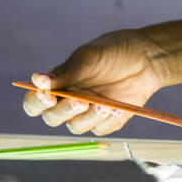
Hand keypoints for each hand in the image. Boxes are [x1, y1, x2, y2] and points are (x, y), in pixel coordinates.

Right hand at [21, 29, 171, 136]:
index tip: (48, 96)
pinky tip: (118, 107)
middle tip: (80, 100)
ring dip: (88, 117)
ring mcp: (88, 113)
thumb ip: (65, 72)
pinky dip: (107, 120)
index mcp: (58, 84)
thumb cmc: (113, 52)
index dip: (37, 103)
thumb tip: (37, 80)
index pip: (34, 102)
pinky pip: (101, 130)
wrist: (147, 57)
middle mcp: (69, 100)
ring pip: (76, 128)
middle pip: (52, 119)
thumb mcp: (89, 58)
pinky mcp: (107, 121)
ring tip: (105, 103)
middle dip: (64, 111)